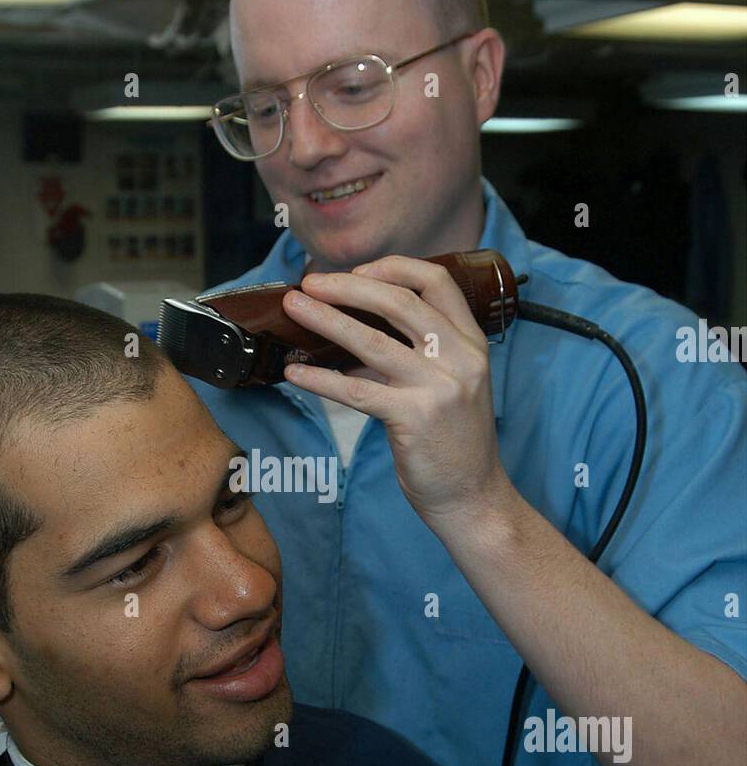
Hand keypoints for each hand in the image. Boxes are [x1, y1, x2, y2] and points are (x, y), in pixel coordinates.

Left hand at [281, 255, 516, 533]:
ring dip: (325, 321)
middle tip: (310, 284)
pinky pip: (355, 391)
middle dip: (347, 286)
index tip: (356, 272)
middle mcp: (461, 358)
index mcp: (472, 342)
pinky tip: (295, 372)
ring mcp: (439, 387)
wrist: (473, 498)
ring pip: (372, 341)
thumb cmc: (453, 442)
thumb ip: (415, 354)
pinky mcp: (414, 418)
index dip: (392, 268)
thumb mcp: (448, 385)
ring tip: (294, 309)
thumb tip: (351, 330)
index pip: (436, 281)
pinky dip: (320, 379)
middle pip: (399, 301)